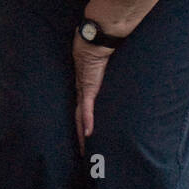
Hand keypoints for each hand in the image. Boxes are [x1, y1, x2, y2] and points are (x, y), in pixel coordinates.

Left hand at [73, 32, 113, 155]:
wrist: (95, 36)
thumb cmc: (96, 43)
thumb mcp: (99, 60)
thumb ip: (103, 66)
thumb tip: (109, 66)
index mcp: (84, 85)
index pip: (82, 108)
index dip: (81, 123)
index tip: (82, 137)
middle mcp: (82, 89)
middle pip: (79, 116)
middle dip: (79, 135)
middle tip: (81, 152)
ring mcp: (84, 88)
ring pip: (82, 116)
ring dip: (82, 133)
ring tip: (82, 149)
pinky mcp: (89, 85)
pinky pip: (88, 106)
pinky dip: (88, 120)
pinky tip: (88, 133)